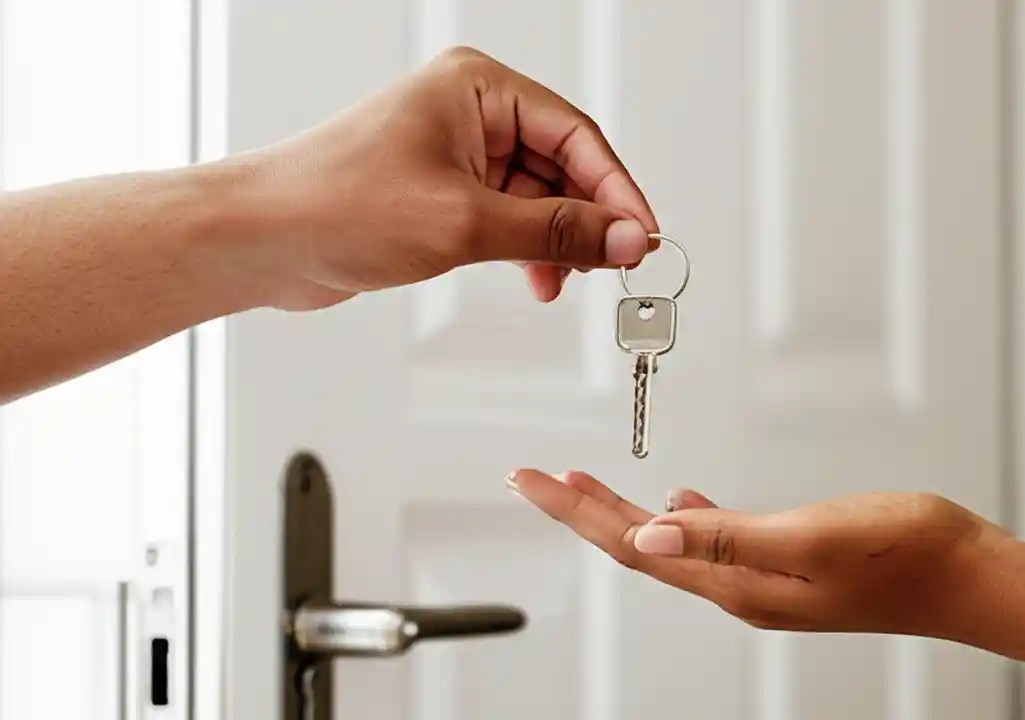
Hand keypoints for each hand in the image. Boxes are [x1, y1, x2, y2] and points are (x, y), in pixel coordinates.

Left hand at [222, 46, 657, 309]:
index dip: (616, 189)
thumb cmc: (335, 203)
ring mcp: (454, 154)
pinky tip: (536, 280)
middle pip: (561, 165)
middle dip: (586, 219)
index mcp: (476, 87)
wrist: (261, 241)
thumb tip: (621, 237)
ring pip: (536, 197)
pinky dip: (525, 250)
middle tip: (614, 264)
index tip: (641, 235)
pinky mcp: (439, 194)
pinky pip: (506, 219)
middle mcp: (468, 113)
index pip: (575, 134)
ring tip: (568, 280)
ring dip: (557, 241)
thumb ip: (555, 232)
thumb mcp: (465, 222)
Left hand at [508, 470, 1008, 635]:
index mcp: (735, 582)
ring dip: (621, 512)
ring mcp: (763, 577)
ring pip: (669, 540)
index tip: (531, 480)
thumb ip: (728, 536)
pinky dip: (682, 514)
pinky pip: (713, 536)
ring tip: (582, 486)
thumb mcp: (811, 538)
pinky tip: (679, 498)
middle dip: (582, 510)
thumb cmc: (904, 557)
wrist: (968, 577)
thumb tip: (650, 533)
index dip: (576, 510)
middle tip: (535, 478)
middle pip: (639, 545)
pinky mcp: (789, 561)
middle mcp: (739, 586)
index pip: (633, 545)